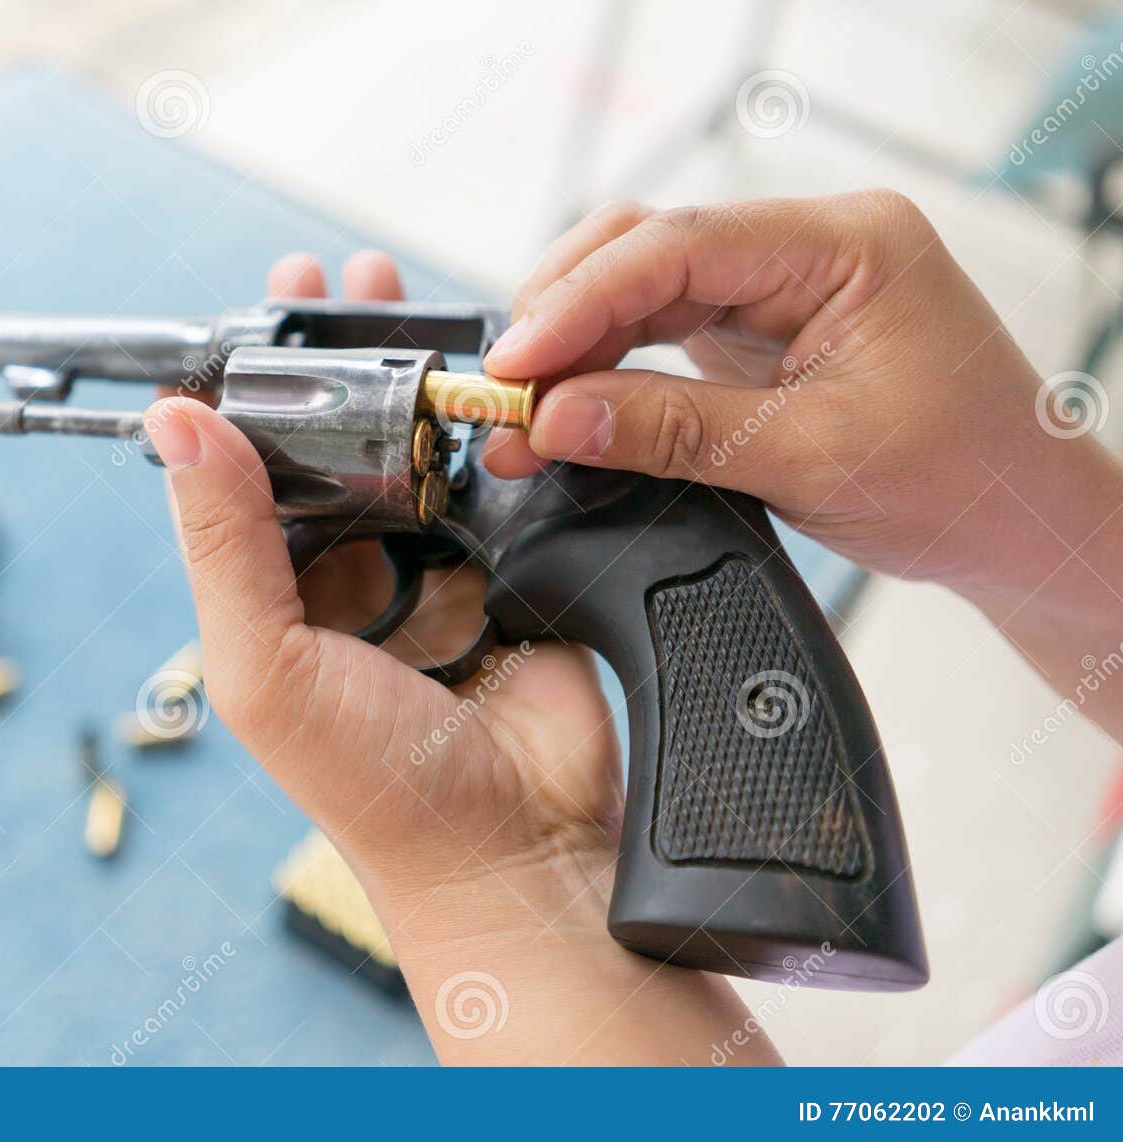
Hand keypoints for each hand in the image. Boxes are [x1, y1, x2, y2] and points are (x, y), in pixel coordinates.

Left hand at [144, 252, 776, 1064]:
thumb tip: (174, 424)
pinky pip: (498, 478)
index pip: (249, 473)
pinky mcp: (516, 565)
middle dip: (338, 365)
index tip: (258, 322)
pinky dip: (491, 428)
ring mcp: (438, 565)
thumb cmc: (376, 786)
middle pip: (338, 444)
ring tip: (401, 307)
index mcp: (278, 593)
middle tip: (335, 289)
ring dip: (414, 380)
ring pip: (418, 449)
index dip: (249, 395)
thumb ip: (222, 541)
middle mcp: (353, 573)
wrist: (517, 847)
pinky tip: (482, 374)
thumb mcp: (264, 662)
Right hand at [482, 193, 1122, 739]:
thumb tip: (556, 418)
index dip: (580, 300)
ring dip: (572, 350)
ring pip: (641, 291)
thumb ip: (669, 430)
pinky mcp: (757, 331)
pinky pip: (659, 335)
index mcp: (845, 244)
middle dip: (563, 317)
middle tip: (501, 390)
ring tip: (518, 415)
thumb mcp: (805, 456)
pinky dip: (603, 374)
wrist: (1015, 522)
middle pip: (646, 249)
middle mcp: (807, 248)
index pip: (679, 243)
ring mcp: (778, 288)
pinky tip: (562, 410)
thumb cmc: (959, 479)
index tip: (515, 362)